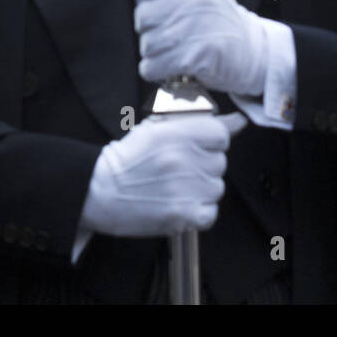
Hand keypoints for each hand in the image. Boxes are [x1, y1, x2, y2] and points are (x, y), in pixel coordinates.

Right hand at [79, 113, 246, 238]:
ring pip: (217, 188)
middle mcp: (183, 160)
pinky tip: (179, 203)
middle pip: (219, 162)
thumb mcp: (157, 127)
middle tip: (178, 169)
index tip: (197, 147)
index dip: (210, 142)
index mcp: (176, 134)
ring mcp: (185, 189)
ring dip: (201, 189)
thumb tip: (238, 121)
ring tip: (176, 187)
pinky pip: (210, 213)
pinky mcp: (183, 215)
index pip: (221, 135)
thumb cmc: (127, 158)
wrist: (98, 190)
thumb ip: (199, 122)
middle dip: (204, 165)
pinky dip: (199, 211)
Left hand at [107, 0, 268, 95]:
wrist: (253, 53)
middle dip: (153, 31)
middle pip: (142, 17)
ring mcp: (199, 26)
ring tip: (180, 50)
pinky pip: (152, 67)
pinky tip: (176, 66)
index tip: (164, 10)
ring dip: (157, 54)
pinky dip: (159, 72)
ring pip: (146, 44)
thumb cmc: (215, 21)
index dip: (147, 1)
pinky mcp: (198, 56)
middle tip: (178, 34)